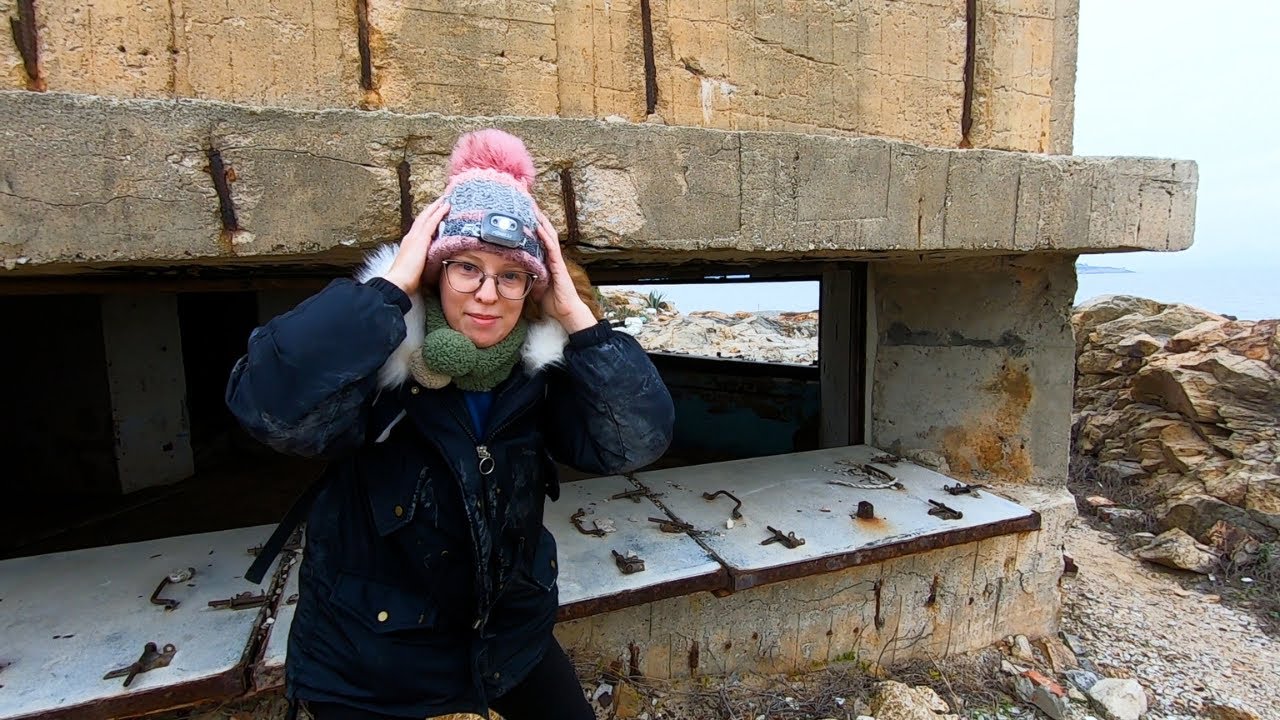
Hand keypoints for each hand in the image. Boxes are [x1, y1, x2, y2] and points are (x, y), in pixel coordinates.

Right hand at [385, 197, 449, 293]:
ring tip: (445, 199)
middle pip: (422, 218)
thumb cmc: (406, 280)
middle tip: (442, 199)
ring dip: (436, 206)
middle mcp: (411, 237)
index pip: (419, 227)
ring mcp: (415, 237)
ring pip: (427, 217)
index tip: (435, 212)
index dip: (427, 218)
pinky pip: (431, 222)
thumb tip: (433, 265)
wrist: (398, 281)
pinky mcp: (420, 239)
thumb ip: (424, 263)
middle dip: (431, 208)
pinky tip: (446, 207)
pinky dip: (439, 213)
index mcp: (409, 243)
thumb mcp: (417, 268)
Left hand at [534, 206, 596, 332]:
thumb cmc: (552, 301)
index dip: (531, 224)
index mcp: (546, 260)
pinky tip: (538, 226)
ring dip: (541, 221)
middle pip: (544, 232)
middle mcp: (552, 257)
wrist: (566, 312)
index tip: (522, 211)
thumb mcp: (534, 284)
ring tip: (532, 207)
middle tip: (526, 201)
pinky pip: (551, 248)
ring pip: (548, 236)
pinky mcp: (559, 266)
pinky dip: (545, 236)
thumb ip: (526, 275)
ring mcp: (556, 260)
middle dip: (536, 217)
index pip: (538, 238)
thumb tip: (510, 270)